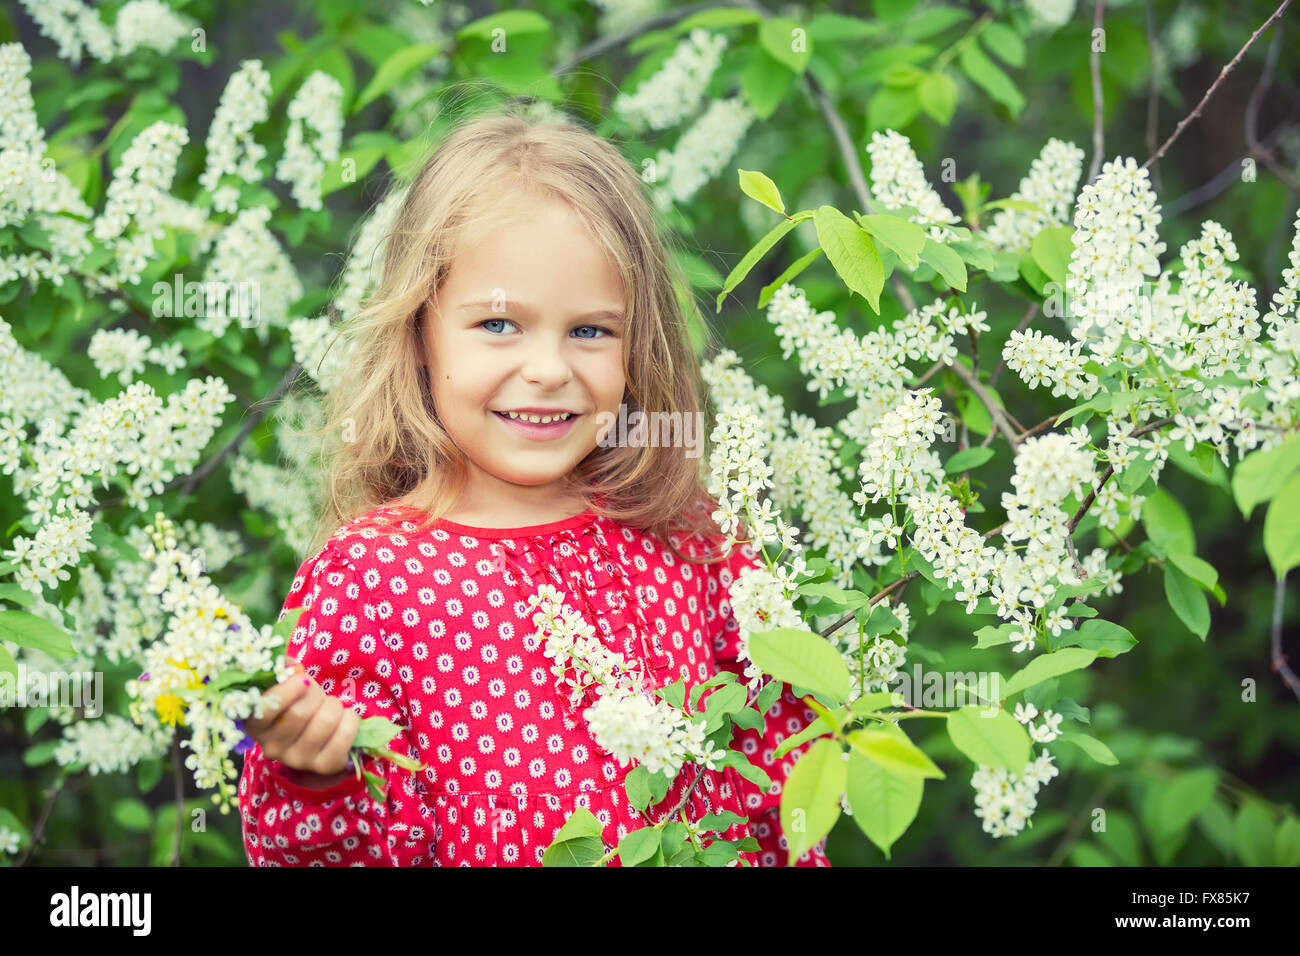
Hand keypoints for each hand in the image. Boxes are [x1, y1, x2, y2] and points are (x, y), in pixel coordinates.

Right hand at [244, 656, 360, 778]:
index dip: (287, 690)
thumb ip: (281, 671)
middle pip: (299, 713)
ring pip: (325, 722)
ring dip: (333, 705)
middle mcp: (272, 748)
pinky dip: (351, 719)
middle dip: (315, 693)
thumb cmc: (296, 700)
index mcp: (254, 725)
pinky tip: (345, 717)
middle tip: (317, 693)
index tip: (302, 679)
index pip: (266, 710)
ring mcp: (298, 760)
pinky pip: (345, 735)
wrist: (316, 730)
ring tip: (330, 705)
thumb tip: (288, 665)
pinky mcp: (325, 766)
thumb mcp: (282, 685)